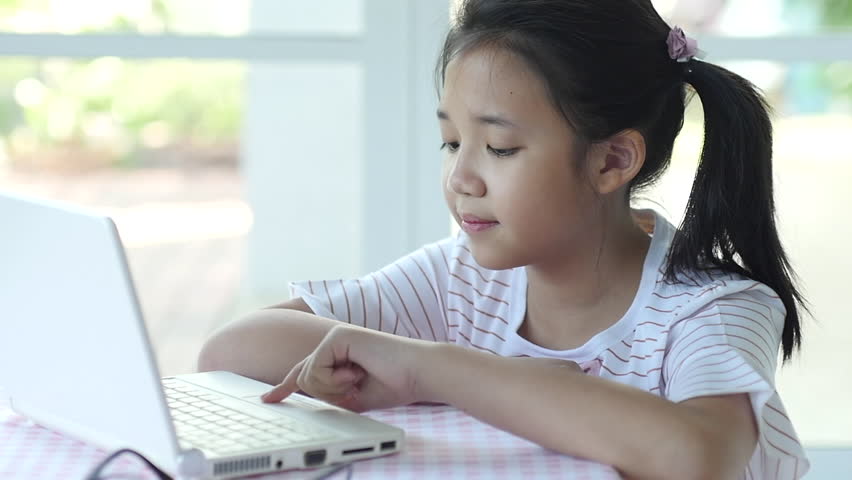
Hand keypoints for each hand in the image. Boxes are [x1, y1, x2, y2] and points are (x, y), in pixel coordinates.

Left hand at [260, 324, 431, 411]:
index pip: (305, 371)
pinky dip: (335, 380)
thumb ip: (328, 393)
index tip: (269, 399)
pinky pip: (316, 369)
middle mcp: (333, 341)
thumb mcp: (353, 396)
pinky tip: (356, 373)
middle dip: (327, 393)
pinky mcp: (337, 336)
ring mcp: (334, 336)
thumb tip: (301, 392)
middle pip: (304, 377)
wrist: (418, 373)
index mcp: (338, 355)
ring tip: (359, 379)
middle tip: (355, 387)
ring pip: (308, 376)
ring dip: (334, 388)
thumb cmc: (394, 384)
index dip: (284, 387)